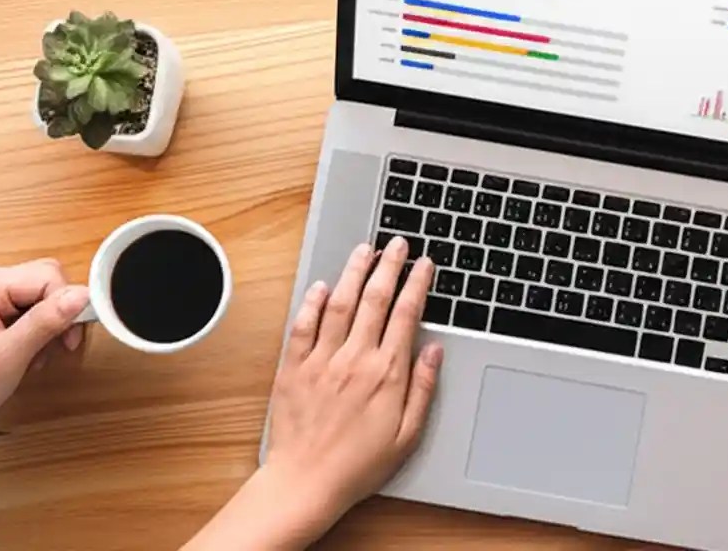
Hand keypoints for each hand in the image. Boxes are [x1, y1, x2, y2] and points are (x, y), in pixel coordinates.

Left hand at [0, 259, 88, 426]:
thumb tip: (82, 296)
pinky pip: (22, 307)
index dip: (68, 305)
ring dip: (45, 326)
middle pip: (42, 281)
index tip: (71, 338)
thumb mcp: (7, 357)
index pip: (45, 276)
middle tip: (54, 348)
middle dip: (56, 316)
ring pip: (36, 295)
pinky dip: (31, 330)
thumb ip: (45, 322)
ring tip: (32, 357)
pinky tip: (23, 352)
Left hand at [183, 238, 441, 549]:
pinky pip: (303, 324)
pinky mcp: (293, 368)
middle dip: (390, 266)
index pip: (406, 314)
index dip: (417, 283)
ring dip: (354, 272)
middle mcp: (355, 359)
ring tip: (364, 251)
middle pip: (375, 299)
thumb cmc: (359, 464)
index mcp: (387, 373)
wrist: (307, 483)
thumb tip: (434, 350)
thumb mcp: (409, 433)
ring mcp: (321, 360)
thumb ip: (424, 387)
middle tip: (397, 245)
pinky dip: (312, 301)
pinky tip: (322, 285)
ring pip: (339, 302)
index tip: (424, 265)